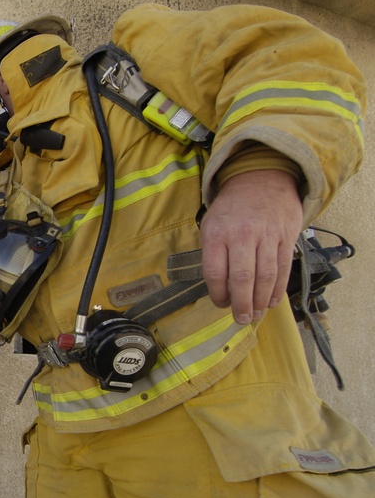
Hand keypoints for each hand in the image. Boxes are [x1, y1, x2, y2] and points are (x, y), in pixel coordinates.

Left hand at [199, 170, 302, 323]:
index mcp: (217, 234)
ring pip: (265, 276)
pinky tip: (271, 301)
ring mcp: (266, 235)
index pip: (215, 272)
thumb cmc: (231, 208)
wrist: (260, 178)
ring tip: (255, 314)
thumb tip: (219, 288)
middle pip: (242, 278)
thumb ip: (213, 253)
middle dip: (241, 304)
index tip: (221, 304)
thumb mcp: (210, 224)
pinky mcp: (286, 236)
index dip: (218, 294)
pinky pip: (283, 267)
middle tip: (241, 319)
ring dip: (260, 300)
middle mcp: (241, 235)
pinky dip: (277, 288)